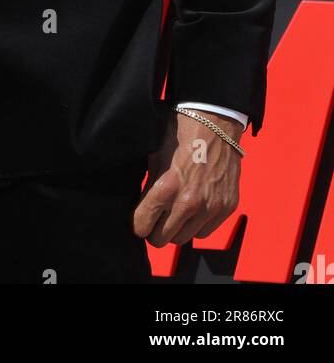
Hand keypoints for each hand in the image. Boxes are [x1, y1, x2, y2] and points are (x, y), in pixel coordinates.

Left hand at [133, 108, 242, 246]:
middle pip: (161, 239)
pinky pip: (204, 232)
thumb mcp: (155, 157)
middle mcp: (189, 203)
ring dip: (176, 229)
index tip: (139, 218)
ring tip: (175, 211)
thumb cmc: (180, 134)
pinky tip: (193, 208)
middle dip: (154, 230)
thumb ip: (148, 186)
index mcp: (166, 187)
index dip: (137, 223)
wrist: (215, 122)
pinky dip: (196, 225)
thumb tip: (140, 208)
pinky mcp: (226, 207)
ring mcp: (210, 207)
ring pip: (183, 239)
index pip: (141, 226)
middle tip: (155, 218)